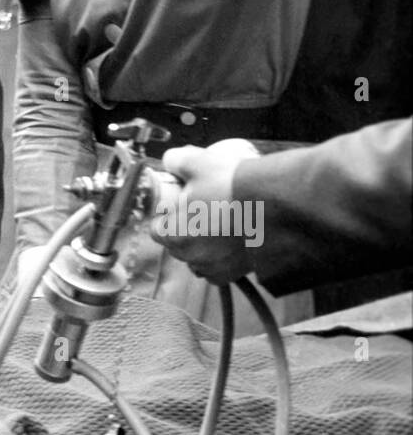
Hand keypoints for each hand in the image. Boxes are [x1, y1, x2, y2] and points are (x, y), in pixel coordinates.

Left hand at [151, 138, 260, 284]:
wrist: (279, 204)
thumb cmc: (233, 184)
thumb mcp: (199, 163)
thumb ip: (176, 161)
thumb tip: (168, 161)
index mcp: (175, 235)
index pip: (156, 229)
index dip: (165, 215)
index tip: (177, 204)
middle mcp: (191, 257)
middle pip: (176, 244)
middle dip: (184, 228)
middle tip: (202, 209)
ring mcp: (213, 268)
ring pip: (197, 257)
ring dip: (203, 244)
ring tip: (218, 224)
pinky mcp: (234, 273)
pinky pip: (218, 269)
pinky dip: (221, 258)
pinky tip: (230, 241)